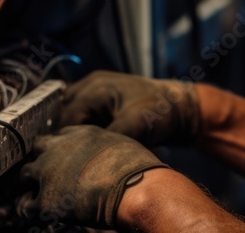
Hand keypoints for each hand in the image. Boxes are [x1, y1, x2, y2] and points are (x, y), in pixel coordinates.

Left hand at [17, 124, 168, 229]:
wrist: (135, 189)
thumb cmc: (138, 169)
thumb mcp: (120, 144)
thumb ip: (102, 147)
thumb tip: (101, 158)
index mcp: (79, 134)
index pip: (57, 136)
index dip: (57, 148)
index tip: (60, 158)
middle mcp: (59, 148)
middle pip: (37, 149)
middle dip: (40, 161)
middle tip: (46, 175)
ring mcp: (48, 172)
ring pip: (24, 175)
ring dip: (30, 184)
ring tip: (36, 195)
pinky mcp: (46, 199)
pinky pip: (25, 205)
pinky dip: (28, 209)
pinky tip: (37, 214)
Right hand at [60, 70, 200, 145]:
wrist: (180, 106)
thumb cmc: (160, 112)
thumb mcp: (135, 127)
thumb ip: (107, 139)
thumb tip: (84, 156)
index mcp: (95, 88)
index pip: (66, 117)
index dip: (66, 140)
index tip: (69, 160)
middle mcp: (91, 84)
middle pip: (64, 113)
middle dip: (68, 135)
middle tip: (72, 158)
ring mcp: (96, 89)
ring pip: (71, 113)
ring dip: (74, 130)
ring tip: (78, 151)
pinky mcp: (102, 98)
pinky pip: (83, 113)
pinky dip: (83, 126)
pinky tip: (89, 142)